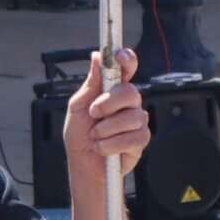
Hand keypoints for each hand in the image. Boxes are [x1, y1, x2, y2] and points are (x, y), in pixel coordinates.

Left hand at [64, 49, 147, 179]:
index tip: (120, 55)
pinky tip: (104, 148)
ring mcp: (137, 120)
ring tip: (96, 136)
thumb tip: (97, 57)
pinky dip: (112, 145)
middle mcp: (128, 102)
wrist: (83, 165)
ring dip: (106, 129)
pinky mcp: (141, 140)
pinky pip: (133, 137)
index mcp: (113, 89)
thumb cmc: (80, 134)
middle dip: (109, 103)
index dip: (127, 59)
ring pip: (132, 117)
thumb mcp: (78, 106)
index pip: (126, 68)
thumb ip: (90, 83)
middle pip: (130, 92)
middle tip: (94, 113)